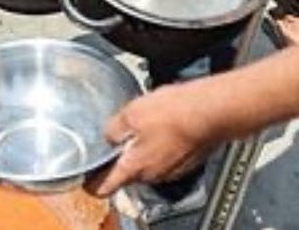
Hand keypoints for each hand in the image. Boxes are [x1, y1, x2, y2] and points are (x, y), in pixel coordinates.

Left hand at [95, 84, 225, 196]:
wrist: (213, 110)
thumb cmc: (176, 113)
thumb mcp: (131, 113)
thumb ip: (114, 129)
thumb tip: (109, 136)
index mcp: (134, 168)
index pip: (104, 188)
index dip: (91, 182)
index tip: (85, 178)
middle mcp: (153, 175)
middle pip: (127, 174)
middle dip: (121, 156)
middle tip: (120, 135)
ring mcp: (172, 170)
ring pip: (148, 163)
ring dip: (144, 148)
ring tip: (146, 123)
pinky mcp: (187, 161)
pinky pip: (167, 156)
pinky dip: (162, 143)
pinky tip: (165, 123)